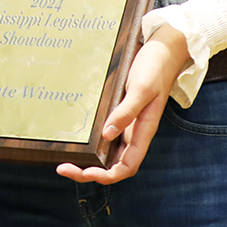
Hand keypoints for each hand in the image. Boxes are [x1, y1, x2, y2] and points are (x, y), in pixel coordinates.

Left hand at [55, 23, 189, 184]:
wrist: (164, 50)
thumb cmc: (155, 69)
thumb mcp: (140, 89)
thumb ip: (126, 112)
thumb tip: (107, 135)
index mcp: (144, 132)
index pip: (126, 167)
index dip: (106, 176)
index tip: (84, 172)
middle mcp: (135, 133)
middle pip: (114, 165)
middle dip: (89, 172)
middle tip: (63, 167)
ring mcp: (129, 124)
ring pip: (109, 153)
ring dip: (89, 159)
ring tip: (65, 158)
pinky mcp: (122, 112)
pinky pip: (107, 134)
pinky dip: (92, 141)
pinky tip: (77, 136)